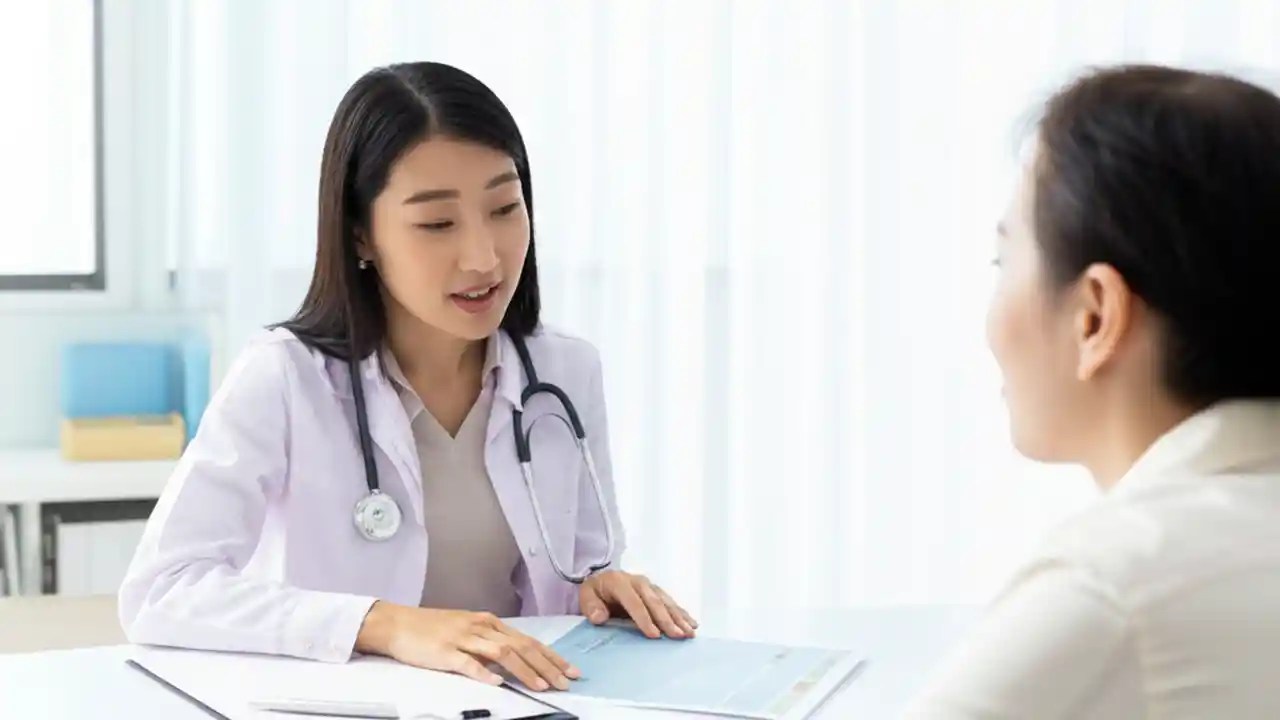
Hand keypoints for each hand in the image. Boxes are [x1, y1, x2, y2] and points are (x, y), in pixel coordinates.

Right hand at [355, 602, 579, 690]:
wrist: (398, 623)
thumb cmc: (432, 628)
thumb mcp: (468, 630)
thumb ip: (491, 644)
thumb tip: (516, 660)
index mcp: (489, 623)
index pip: (528, 640)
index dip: (551, 656)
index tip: (570, 670)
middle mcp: (481, 627)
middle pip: (521, 646)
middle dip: (547, 665)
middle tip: (566, 681)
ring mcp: (464, 638)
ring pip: (502, 653)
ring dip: (525, 671)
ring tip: (542, 686)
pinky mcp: (445, 651)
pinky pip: (468, 663)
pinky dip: (485, 674)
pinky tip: (498, 684)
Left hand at [579, 571, 697, 638]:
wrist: (602, 580)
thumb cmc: (595, 592)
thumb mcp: (586, 596)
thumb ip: (591, 607)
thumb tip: (600, 617)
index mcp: (620, 582)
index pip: (634, 602)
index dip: (644, 619)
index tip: (654, 635)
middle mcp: (638, 582)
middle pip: (654, 602)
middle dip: (667, 620)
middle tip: (678, 635)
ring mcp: (650, 586)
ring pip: (666, 602)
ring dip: (679, 618)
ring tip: (689, 632)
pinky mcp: (657, 592)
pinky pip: (671, 603)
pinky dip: (682, 613)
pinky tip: (692, 623)